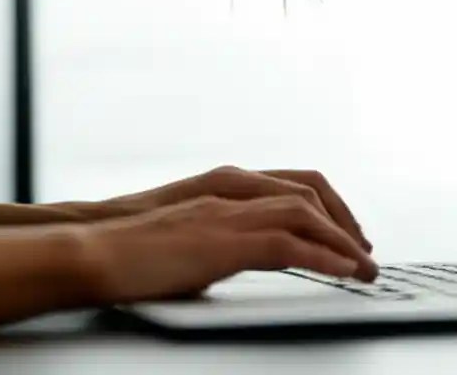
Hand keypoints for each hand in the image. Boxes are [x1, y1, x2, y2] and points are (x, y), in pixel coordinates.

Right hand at [77, 195, 378, 303]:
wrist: (90, 250)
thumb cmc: (125, 251)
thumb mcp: (181, 239)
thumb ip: (211, 242)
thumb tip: (223, 263)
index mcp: (220, 189)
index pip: (291, 183)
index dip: (326, 206)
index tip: (344, 234)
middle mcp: (230, 191)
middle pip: (308, 191)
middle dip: (343, 221)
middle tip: (366, 253)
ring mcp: (228, 213)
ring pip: (305, 213)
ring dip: (342, 240)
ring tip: (364, 267)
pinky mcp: (224, 241)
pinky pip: (289, 245)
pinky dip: (323, 257)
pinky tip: (341, 272)